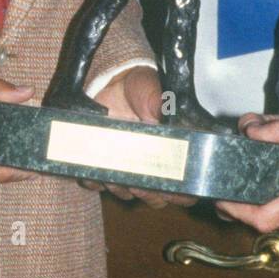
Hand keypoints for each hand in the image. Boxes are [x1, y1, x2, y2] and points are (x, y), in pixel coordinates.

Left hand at [82, 66, 195, 208]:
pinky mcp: (101, 161)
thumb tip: (177, 125)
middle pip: (156, 197)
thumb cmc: (142, 88)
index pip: (184, 186)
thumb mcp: (158, 96)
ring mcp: (125, 164)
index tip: (171, 190)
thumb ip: (167, 111)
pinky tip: (94, 173)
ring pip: (126, 194)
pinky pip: (96, 182)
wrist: (112, 80)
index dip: (181, 194)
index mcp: (172, 151)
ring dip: (121, 190)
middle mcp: (151, 163)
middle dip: (149, 195)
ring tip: (117, 178)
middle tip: (141, 185)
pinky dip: (94, 181)